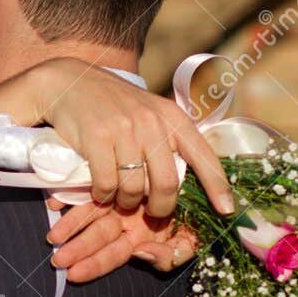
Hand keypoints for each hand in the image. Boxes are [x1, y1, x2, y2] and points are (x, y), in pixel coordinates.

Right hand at [26, 59, 233, 218]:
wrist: (70, 83)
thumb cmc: (114, 106)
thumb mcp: (149, 113)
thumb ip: (169, 141)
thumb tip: (188, 181)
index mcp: (172, 118)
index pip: (204, 156)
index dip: (218, 187)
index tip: (227, 210)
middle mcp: (152, 122)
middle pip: (167, 184)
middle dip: (161, 208)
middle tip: (153, 213)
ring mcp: (124, 130)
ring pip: (134, 188)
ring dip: (126, 202)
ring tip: (120, 198)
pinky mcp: (96, 139)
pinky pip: (107, 184)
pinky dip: (104, 195)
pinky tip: (100, 190)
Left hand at [46, 197, 200, 281]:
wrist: (208, 183)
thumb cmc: (204, 215)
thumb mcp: (192, 240)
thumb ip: (172, 254)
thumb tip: (144, 253)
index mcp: (142, 239)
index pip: (114, 254)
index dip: (96, 264)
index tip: (75, 273)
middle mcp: (127, 221)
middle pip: (99, 237)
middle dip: (78, 249)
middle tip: (57, 260)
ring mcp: (120, 200)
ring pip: (92, 214)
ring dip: (71, 226)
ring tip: (53, 236)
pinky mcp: (116, 176)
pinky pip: (91, 188)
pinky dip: (72, 197)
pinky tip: (55, 202)